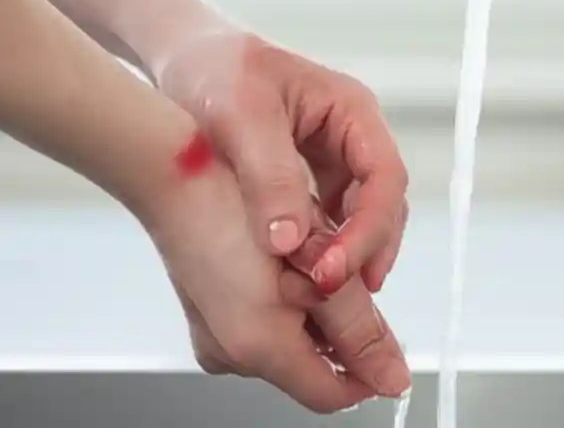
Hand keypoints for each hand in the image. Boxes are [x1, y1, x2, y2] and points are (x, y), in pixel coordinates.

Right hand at [145, 161, 411, 411]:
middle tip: (340, 270)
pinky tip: (287, 256)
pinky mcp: (212, 311)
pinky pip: (267, 315)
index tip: (391, 346)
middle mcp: (232, 352)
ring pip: (294, 335)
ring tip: (307, 253)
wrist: (172, 169)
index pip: (333, 395)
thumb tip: (390, 376)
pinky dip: (290, 293)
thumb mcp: (317, 267)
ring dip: (317, 303)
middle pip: (315, 363)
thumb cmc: (231, 201)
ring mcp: (217, 332)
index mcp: (258, 348)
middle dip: (341, 322)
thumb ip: (360, 326)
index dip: (370, 371)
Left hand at [153, 28, 408, 292]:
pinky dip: (319, 248)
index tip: (331, 269)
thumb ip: (269, 177)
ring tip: (319, 294)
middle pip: (382, 203)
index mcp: (351, 110)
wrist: (184, 55)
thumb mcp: (240, 117)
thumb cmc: (214, 68)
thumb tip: (288, 243)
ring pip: (359, 216)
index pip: (384, 177)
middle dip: (363, 250)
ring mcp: (333, 158)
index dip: (368, 229)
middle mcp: (352, 136)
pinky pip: (327, 220)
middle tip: (326, 291)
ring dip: (346, 255)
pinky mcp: (308, 178)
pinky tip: (300, 275)